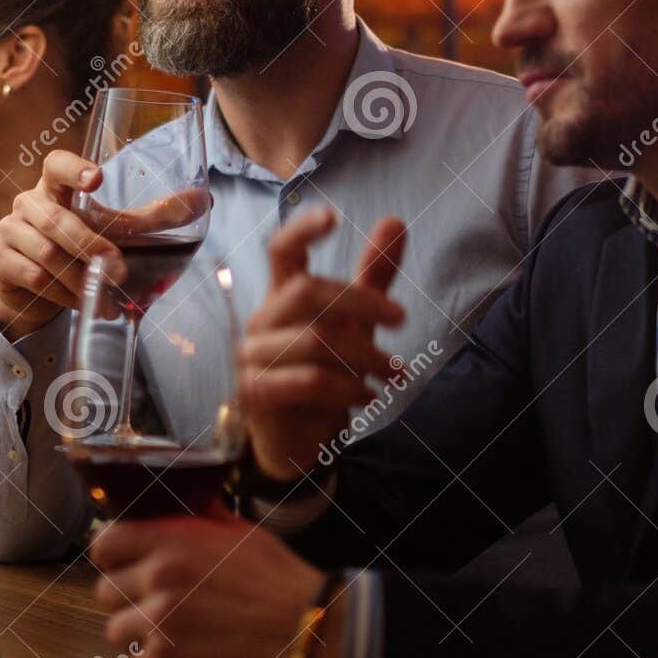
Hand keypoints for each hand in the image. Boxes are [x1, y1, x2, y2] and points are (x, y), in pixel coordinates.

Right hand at [0, 148, 209, 341]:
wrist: (34, 288)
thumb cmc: (79, 248)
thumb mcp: (115, 232)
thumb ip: (155, 218)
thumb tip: (207, 200)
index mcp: (56, 187)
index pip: (55, 164)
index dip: (74, 168)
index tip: (98, 180)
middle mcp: (28, 203)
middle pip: (56, 219)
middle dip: (90, 246)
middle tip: (119, 269)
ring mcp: (8, 230)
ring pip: (46, 254)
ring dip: (81, 279)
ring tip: (109, 301)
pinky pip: (33, 278)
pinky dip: (63, 295)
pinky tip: (83, 305)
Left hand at [89, 510, 344, 657]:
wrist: (310, 632)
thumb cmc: (280, 581)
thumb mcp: (240, 532)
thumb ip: (201, 517)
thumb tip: (182, 500)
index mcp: (171, 541)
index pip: (104, 544)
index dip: (113, 557)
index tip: (125, 567)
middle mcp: (159, 578)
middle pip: (105, 591)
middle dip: (127, 599)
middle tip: (155, 606)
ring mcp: (160, 624)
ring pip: (115, 632)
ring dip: (138, 637)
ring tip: (170, 637)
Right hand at [237, 207, 406, 480]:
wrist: (298, 441)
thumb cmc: (325, 372)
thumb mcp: (355, 324)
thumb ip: (372, 277)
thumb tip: (395, 220)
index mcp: (283, 294)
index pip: (282, 250)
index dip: (302, 229)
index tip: (333, 217)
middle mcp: (263, 318)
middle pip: (306, 291)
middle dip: (362, 303)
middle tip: (403, 319)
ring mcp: (254, 356)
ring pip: (314, 341)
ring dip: (366, 358)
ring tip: (396, 375)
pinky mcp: (256, 393)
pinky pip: (308, 381)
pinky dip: (347, 389)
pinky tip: (369, 399)